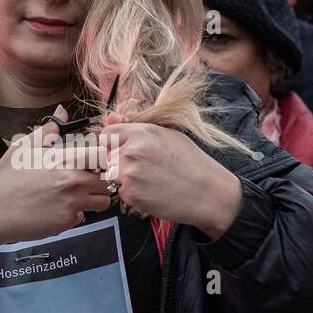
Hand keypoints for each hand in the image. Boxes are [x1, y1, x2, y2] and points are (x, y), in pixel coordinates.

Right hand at [0, 106, 112, 268]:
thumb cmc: (6, 180)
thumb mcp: (23, 148)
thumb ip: (48, 131)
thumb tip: (62, 112)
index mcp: (64, 158)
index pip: (101, 155)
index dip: (100, 159)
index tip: (92, 163)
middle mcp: (72, 179)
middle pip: (106, 179)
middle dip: (99, 181)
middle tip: (82, 183)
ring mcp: (72, 202)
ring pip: (102, 201)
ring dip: (92, 199)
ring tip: (72, 197)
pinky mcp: (67, 221)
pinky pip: (83, 217)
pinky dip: (74, 215)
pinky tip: (55, 211)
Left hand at [100, 115, 242, 238]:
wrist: (207, 191)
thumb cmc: (191, 162)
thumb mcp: (167, 135)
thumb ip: (135, 128)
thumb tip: (109, 118)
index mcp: (141, 132)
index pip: (106, 135)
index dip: (111, 144)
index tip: (120, 151)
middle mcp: (132, 150)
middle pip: (106, 156)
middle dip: (116, 162)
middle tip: (141, 169)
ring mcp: (129, 173)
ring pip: (111, 175)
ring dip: (123, 179)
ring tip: (149, 180)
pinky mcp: (131, 194)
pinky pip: (120, 192)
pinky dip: (132, 193)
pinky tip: (152, 191)